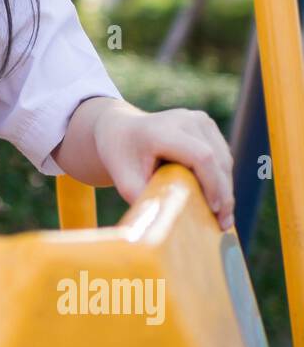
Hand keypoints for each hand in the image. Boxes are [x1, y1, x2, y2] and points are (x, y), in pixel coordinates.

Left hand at [94, 101, 234, 230]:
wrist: (120, 129)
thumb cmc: (121, 156)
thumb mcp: (124, 181)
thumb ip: (144, 201)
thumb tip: (164, 227)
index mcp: (162, 130)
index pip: (201, 156)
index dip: (213, 184)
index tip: (213, 211)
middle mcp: (185, 120)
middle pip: (217, 159)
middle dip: (224, 194)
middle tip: (223, 224)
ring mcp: (199, 119)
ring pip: (224, 159)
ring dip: (226, 188)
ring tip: (223, 217)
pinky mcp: (206, 125)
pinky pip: (222, 155)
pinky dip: (222, 179)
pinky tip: (217, 200)